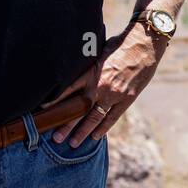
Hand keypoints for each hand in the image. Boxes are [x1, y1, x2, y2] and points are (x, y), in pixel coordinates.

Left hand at [45, 21, 167, 147]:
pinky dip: (103, 128)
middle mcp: (100, 86)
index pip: (68, 90)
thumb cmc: (120, 45)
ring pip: (94, 118)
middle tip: (55, 138)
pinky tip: (95, 136)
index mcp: (91, 72)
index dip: (55, 102)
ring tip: (72, 143)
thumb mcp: (99, 51)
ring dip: (82, 132)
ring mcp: (114, 94)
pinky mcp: (127, 99)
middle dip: (66, 125)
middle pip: (79, 110)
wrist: (145, 45)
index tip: (42, 111)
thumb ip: (88, 64)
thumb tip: (74, 68)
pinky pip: (112, 117)